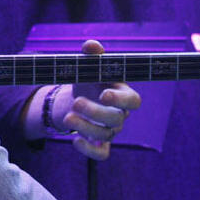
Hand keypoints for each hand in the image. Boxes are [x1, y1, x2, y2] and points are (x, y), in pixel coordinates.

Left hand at [54, 40, 141, 160]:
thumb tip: (91, 45)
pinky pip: (101, 154)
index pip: (132, 101)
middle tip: (76, 102)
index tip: (104, 94)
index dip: (120, 99)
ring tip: (68, 117)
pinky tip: (74, 140)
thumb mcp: (89, 65)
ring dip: (85, 128)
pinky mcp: (100, 143)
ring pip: (106, 135)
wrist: (79, 96)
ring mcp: (111, 130)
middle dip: (95, 112)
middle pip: (115, 119)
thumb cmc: (90, 78)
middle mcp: (120, 114)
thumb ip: (92, 55)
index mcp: (122, 94)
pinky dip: (89, 150)